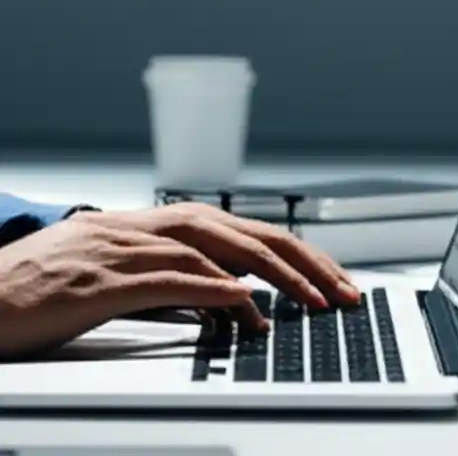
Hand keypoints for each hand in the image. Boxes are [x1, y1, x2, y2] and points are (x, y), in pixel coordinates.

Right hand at [70, 202, 359, 309]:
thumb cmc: (39, 292)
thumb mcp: (118, 278)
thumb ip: (172, 280)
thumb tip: (228, 297)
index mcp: (151, 224)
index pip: (242, 230)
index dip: (294, 253)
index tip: (332, 279)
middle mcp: (143, 227)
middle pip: (244, 233)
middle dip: (303, 261)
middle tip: (343, 290)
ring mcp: (122, 250)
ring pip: (219, 251)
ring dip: (274, 278)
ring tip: (313, 302)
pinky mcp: (102, 282)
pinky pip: (172, 281)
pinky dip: (215, 292)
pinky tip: (246, 307)